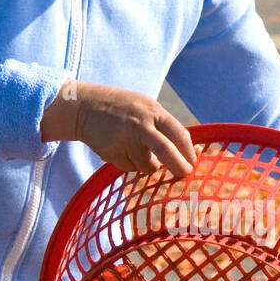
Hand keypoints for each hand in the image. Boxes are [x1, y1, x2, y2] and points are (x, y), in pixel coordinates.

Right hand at [40, 81, 196, 178]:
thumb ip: (168, 127)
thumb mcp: (148, 108)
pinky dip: (131, 164)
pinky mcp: (111, 152)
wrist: (86, 107)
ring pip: (148, 166)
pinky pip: (130, 169)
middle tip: (184, 174)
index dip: (189, 152)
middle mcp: (139, 125)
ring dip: (148, 165)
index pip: (179, 134)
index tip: (192, 162)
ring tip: (136, 148)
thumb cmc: (125, 109)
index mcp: (153, 112)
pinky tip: (121, 148)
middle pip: (166, 152)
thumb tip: (193, 152)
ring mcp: (124, 139)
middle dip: (179, 167)